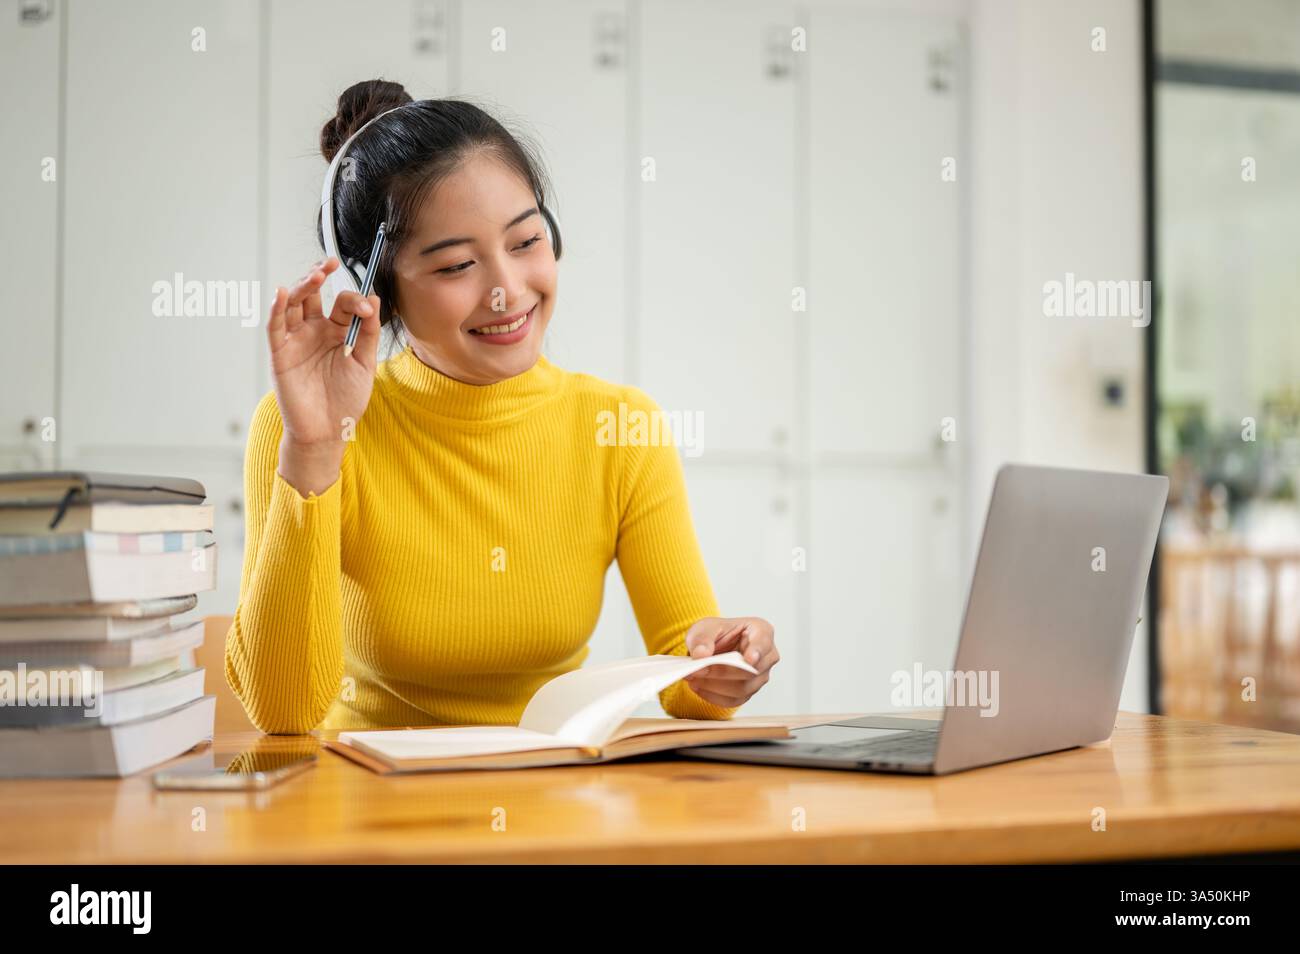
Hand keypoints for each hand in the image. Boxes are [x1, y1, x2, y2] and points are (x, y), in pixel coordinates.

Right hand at [267, 257, 381, 446]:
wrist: (329, 431)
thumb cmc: (346, 400)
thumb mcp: (364, 363)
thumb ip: (367, 332)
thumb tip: (373, 298)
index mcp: (336, 332)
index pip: (341, 304)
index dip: (354, 300)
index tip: (366, 308)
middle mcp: (314, 331)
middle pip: (312, 295)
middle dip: (319, 276)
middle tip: (330, 262)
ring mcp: (296, 341)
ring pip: (293, 304)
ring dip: (302, 286)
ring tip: (316, 274)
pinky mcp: (280, 354)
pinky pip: (275, 327)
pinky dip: (277, 309)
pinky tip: (283, 293)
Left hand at [681, 616, 778, 707]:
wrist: (712, 647)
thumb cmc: (716, 633)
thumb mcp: (705, 627)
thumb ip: (702, 638)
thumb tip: (701, 655)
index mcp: (761, 632)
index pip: (763, 643)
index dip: (757, 652)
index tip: (749, 659)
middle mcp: (767, 656)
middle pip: (749, 671)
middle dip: (720, 672)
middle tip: (697, 669)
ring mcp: (760, 677)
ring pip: (741, 689)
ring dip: (713, 686)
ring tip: (693, 678)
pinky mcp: (749, 692)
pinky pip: (733, 700)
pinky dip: (712, 696)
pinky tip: (698, 686)